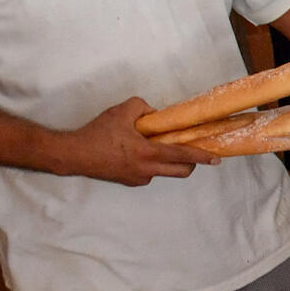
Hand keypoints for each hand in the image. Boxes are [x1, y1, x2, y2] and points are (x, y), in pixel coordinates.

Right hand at [66, 98, 214, 185]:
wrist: (74, 155)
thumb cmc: (97, 133)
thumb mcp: (121, 111)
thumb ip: (144, 108)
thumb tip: (156, 115)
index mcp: (147, 153)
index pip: (182, 155)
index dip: (202, 156)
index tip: (216, 158)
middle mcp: (147, 170)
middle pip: (181, 170)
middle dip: (191, 162)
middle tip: (190, 149)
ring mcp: (139, 178)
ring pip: (164, 170)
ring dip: (168, 160)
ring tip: (155, 145)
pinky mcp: (130, 181)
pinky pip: (149, 172)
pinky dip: (151, 163)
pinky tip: (137, 152)